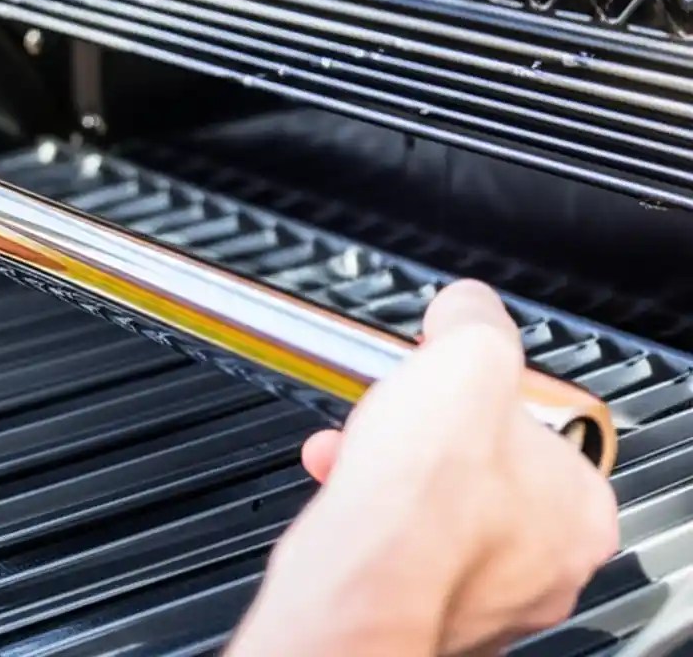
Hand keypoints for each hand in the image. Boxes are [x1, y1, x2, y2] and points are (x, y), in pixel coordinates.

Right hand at [228, 280, 618, 655]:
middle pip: (478, 472)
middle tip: (394, 415)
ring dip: (385, 471)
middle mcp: (542, 565)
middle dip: (423, 435)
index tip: (444, 378)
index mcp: (579, 505)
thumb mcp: (468, 354)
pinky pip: (393, 551)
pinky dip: (364, 515)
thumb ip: (474, 322)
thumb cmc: (427, 492)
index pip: (538, 429)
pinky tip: (340, 488)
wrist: (360, 576)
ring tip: (351, 448)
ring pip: (431, 514)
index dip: (478, 392)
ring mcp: (480, 599)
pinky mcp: (418, 613)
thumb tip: (463, 305)